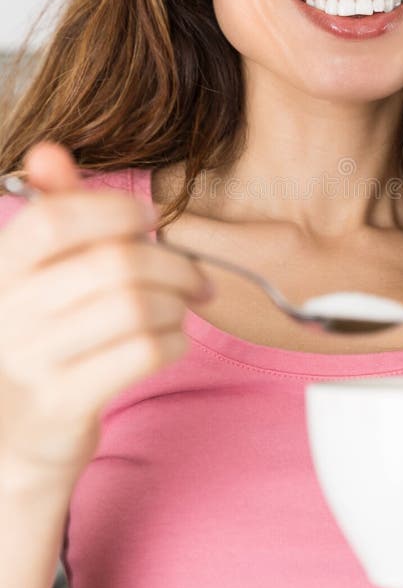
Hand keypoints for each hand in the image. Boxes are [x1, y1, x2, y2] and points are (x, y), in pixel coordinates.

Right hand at [0, 141, 214, 487]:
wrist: (17, 437)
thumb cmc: (43, 340)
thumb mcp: (39, 275)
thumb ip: (51, 213)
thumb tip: (49, 150)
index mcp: (3, 268)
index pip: (57, 216)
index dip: (115, 210)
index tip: (148, 222)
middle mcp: (9, 310)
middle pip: (115, 262)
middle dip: (175, 264)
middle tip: (197, 278)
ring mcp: (32, 360)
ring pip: (137, 306)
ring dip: (176, 304)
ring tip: (179, 311)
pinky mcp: (64, 403)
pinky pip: (143, 351)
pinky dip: (172, 340)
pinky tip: (168, 342)